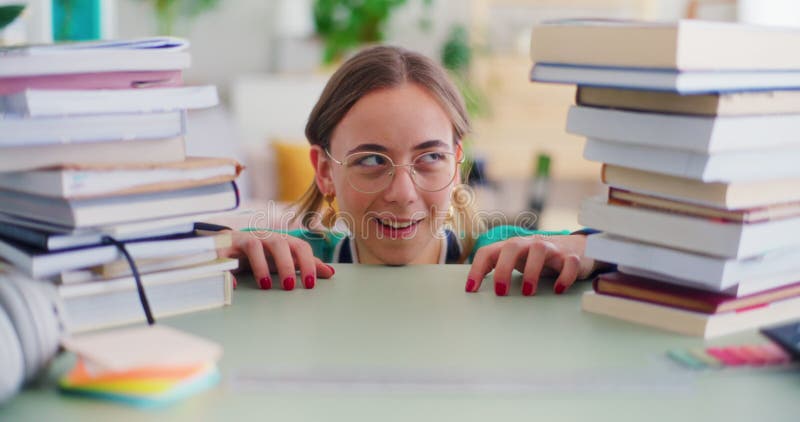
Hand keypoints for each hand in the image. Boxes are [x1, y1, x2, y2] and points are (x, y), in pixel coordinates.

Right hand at [217, 230, 334, 290]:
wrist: (227, 244)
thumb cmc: (261, 253)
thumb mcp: (284, 259)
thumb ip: (305, 264)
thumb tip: (331, 273)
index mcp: (281, 240)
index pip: (300, 246)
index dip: (307, 264)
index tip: (310, 285)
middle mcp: (263, 237)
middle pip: (278, 243)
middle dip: (286, 265)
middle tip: (289, 287)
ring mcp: (242, 239)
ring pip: (253, 245)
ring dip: (260, 266)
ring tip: (265, 286)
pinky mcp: (223, 247)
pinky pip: (225, 256)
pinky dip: (229, 270)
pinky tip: (235, 286)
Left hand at [465, 234, 595, 295]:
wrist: (577, 247)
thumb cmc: (539, 258)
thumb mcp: (518, 260)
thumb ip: (501, 268)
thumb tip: (478, 290)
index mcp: (513, 246)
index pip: (488, 252)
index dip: (477, 269)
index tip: (471, 289)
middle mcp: (530, 243)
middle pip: (512, 247)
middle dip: (503, 269)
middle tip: (500, 292)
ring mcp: (552, 248)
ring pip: (539, 250)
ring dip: (531, 272)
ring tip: (528, 293)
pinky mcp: (571, 257)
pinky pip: (568, 263)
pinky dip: (563, 277)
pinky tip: (557, 290)